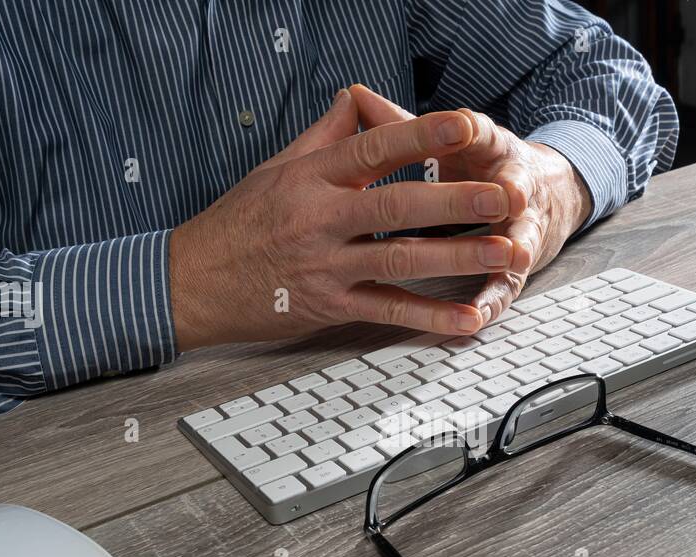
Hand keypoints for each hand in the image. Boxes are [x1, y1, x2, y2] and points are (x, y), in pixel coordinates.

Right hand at [169, 89, 525, 349]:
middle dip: (457, 200)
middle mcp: (320, 219)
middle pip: (398, 205)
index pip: (375, 149)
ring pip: (400, 257)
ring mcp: (326, 266)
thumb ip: (326, 135)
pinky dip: (430, 317)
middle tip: (505, 195)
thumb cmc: (237, 223)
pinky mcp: (329, 307)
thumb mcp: (277, 168)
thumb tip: (360, 97)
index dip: (422, 136)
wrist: (190, 283)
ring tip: (504, 250)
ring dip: (457, 255)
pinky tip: (467, 319)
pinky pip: (387, 309)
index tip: (465, 126)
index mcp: (312, 177)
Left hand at [349, 84, 593, 322]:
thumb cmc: (476, 164)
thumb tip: (352, 97)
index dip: (471, 130)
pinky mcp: (514, 265)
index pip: (483, 132)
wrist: (537, 192)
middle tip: (508, 197)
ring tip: (511, 257)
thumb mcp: (447, 139)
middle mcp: (510, 185)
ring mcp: (517, 227)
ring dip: (512, 250)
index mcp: (490, 148)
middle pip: (510, 187)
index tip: (463, 126)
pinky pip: (503, 287)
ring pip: (517, 240)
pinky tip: (477, 318)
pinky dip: (493, 301)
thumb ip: (399, 124)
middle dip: (508, 192)